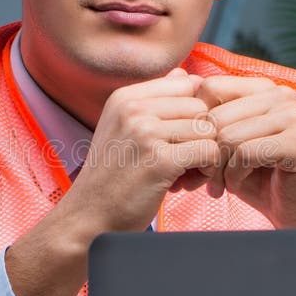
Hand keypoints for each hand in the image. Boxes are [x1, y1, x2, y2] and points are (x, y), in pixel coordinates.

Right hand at [65, 67, 219, 232]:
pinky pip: (208, 151)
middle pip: (200, 106)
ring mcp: (145, 132)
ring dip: (206, 154)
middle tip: (187, 162)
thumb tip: (187, 75)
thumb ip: (155, 103)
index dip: (192, 113)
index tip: (181, 139)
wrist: (87, 220)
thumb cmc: (111, 179)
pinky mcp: (159, 160)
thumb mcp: (123, 130)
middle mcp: (133, 108)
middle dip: (202, 134)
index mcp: (125, 97)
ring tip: (186, 174)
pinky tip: (188, 183)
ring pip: (208, 129)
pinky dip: (207, 170)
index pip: (185, 84)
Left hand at [195, 76, 295, 228]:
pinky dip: (234, 175)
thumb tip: (175, 75)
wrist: (291, 210)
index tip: (199, 153)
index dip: (197, 124)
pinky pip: (246, 153)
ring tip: (223, 184)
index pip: (210, 88)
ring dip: (219, 169)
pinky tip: (237, 185)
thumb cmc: (252, 175)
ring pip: (229, 136)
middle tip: (209, 179)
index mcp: (262, 88)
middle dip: (207, 153)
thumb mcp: (223, 141)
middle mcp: (281, 95)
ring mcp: (293, 117)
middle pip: (216, 116)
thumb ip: (205, 112)